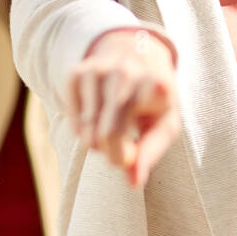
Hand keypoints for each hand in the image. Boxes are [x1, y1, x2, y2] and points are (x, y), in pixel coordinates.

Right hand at [67, 29, 180, 187]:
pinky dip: (82, 128)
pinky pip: (72, 118)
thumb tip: (133, 183)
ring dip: (95, 141)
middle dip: (108, 151)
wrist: (137, 52)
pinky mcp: (77, 72)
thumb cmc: (154, 98)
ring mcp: (98, 70)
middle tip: (119, 148)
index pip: (124, 134)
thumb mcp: (164, 122)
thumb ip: (150, 152)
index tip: (127, 157)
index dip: (120, 156)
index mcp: (154, 85)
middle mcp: (124, 73)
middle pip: (102, 134)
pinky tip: (97, 118)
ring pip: (84, 129)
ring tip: (110, 130)